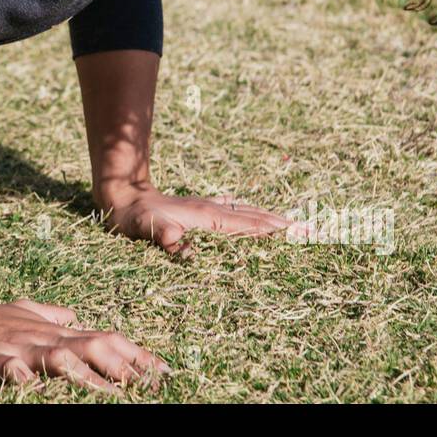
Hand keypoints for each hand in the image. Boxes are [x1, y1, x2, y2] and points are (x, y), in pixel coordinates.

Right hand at [0, 299, 170, 393]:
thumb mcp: (24, 313)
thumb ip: (52, 315)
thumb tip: (76, 316)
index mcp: (56, 332)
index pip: (105, 339)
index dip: (136, 355)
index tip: (164, 371)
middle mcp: (45, 339)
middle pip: (92, 347)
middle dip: (123, 367)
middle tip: (150, 385)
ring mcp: (20, 349)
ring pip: (60, 359)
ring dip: (87, 375)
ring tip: (111, 394)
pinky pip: (10, 368)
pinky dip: (23, 376)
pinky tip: (33, 386)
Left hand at [95, 183, 295, 257]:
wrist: (121, 194)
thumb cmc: (131, 217)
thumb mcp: (142, 228)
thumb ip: (161, 234)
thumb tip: (179, 242)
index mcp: (207, 217)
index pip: (249, 225)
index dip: (275, 229)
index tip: (302, 231)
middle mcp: (213, 210)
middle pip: (256, 217)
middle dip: (285, 224)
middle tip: (314, 230)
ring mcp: (208, 207)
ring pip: (248, 213)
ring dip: (272, 218)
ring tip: (297, 224)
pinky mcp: (200, 209)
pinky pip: (234, 212)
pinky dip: (251, 215)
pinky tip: (256, 215)